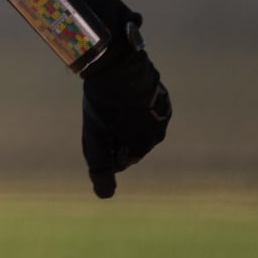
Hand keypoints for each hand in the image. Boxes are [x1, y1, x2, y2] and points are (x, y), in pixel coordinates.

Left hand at [80, 18, 171, 197]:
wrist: (116, 62)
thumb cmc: (103, 103)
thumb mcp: (95, 137)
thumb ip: (101, 167)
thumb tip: (104, 195)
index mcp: (144, 144)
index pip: (123, 159)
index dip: (107, 146)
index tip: (99, 128)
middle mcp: (159, 131)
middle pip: (132, 141)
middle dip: (118, 132)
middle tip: (104, 112)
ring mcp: (162, 111)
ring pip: (139, 123)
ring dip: (126, 117)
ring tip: (112, 101)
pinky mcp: (160, 94)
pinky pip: (144, 105)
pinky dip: (133, 103)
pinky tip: (122, 92)